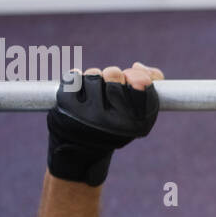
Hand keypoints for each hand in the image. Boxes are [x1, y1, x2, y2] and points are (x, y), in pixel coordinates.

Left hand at [46, 62, 162, 185]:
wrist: (81, 150)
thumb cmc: (113, 124)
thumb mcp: (138, 112)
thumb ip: (148, 84)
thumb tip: (138, 67)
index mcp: (137, 124)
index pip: (142, 84)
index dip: (136, 76)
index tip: (130, 79)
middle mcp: (113, 123)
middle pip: (114, 74)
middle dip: (112, 75)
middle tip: (110, 86)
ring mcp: (89, 116)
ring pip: (93, 74)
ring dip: (93, 78)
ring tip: (93, 93)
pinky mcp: (67, 109)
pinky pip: (73, 77)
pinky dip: (75, 80)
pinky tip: (78, 92)